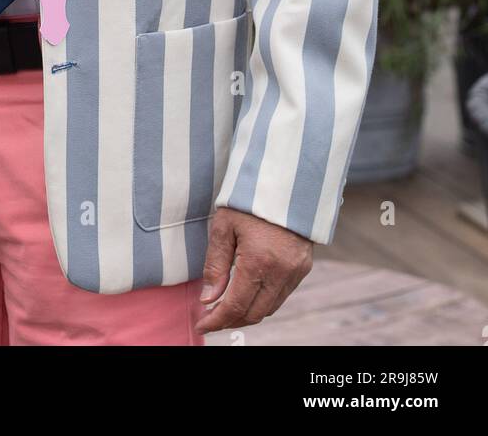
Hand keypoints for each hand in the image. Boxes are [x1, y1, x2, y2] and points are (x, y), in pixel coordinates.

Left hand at [193, 205, 312, 335]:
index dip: (217, 320)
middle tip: (211, 317)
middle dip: (231, 320)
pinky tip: (249, 292)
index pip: (236, 305)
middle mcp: (281, 271)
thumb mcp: (224, 225)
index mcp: (259, 260)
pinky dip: (264, 300)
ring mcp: (296, 270)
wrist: (285, 179)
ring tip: (227, 306)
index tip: (202, 324)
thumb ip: (215, 265)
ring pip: (270, 307)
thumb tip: (208, 298)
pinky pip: (282, 295)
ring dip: (248, 312)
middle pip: (254, 312)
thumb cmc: (249, 199)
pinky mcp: (303, 266)